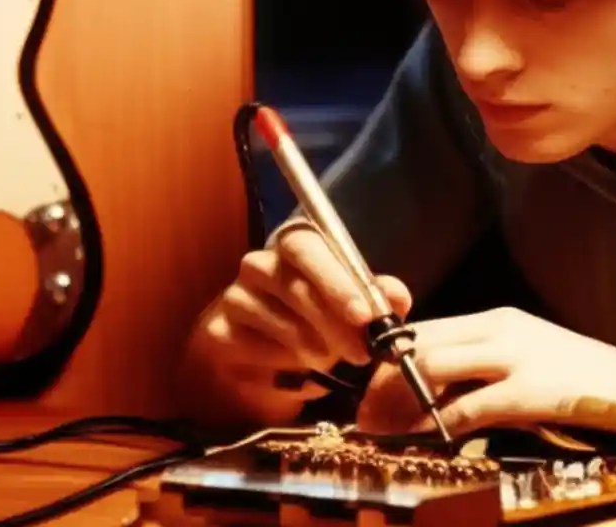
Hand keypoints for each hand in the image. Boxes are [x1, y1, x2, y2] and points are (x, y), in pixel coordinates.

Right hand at [186, 221, 412, 421]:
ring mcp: (234, 297)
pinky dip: (285, 365)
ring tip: (330, 361)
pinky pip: (259, 349)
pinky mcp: (218, 332)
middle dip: (334, 322)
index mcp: (294, 248)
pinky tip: (295, 370)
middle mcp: (259, 265)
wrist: (265, 369)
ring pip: (282, 322)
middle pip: (294, 284)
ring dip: (315, 348)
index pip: (305, 244)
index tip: (364, 316)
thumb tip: (397, 298)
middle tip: (361, 353)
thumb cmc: (314, 329)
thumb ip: (375, 299)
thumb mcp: (352, 313)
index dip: (336, 279)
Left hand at [358, 307, 615, 437]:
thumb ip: (482, 364)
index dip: (391, 359)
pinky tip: (424, 439)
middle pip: (420, 345)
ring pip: (432, 368)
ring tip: (385, 428)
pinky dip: (437, 425)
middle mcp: (500, 330)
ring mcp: (514, 358)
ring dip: (400, 402)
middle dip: (384, 382)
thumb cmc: (582, 378)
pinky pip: (467, 408)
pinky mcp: (528, 392)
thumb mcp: (526, 356)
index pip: (426, 329)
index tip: (373, 387)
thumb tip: (433, 388)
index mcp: (496, 320)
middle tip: (367, 414)